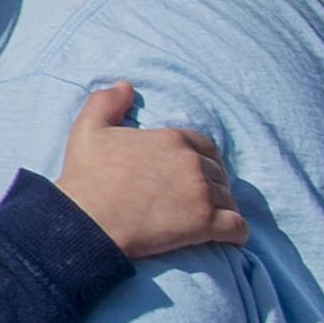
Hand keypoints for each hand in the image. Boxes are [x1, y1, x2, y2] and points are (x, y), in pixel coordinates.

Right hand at [54, 81, 247, 265]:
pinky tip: (228, 237)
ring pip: (229, 199)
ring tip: (207, 220)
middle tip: (196, 201)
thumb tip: (126, 85)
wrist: (85, 223)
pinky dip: (237, 233)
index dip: (200, 160)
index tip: (189, 176)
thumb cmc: (86, 179)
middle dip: (212, 185)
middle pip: (219, 173)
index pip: (205, 146)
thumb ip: (107, 102)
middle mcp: (193, 163)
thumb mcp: (87, 130)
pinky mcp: (205, 224)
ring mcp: (202, 193)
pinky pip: (238, 227)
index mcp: (172, 139)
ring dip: (222, 209)